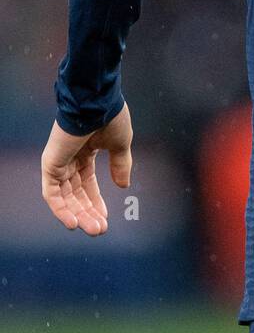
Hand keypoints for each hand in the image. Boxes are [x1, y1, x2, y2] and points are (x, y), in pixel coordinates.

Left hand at [40, 103, 132, 235]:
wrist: (97, 102)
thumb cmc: (109, 116)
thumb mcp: (120, 145)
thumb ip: (121, 165)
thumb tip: (124, 186)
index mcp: (85, 152)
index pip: (87, 184)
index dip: (96, 202)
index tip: (105, 218)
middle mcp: (69, 159)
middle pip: (76, 193)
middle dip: (88, 212)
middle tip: (99, 230)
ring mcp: (58, 162)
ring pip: (64, 197)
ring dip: (77, 214)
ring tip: (92, 229)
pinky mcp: (50, 164)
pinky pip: (52, 193)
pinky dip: (60, 209)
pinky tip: (73, 222)